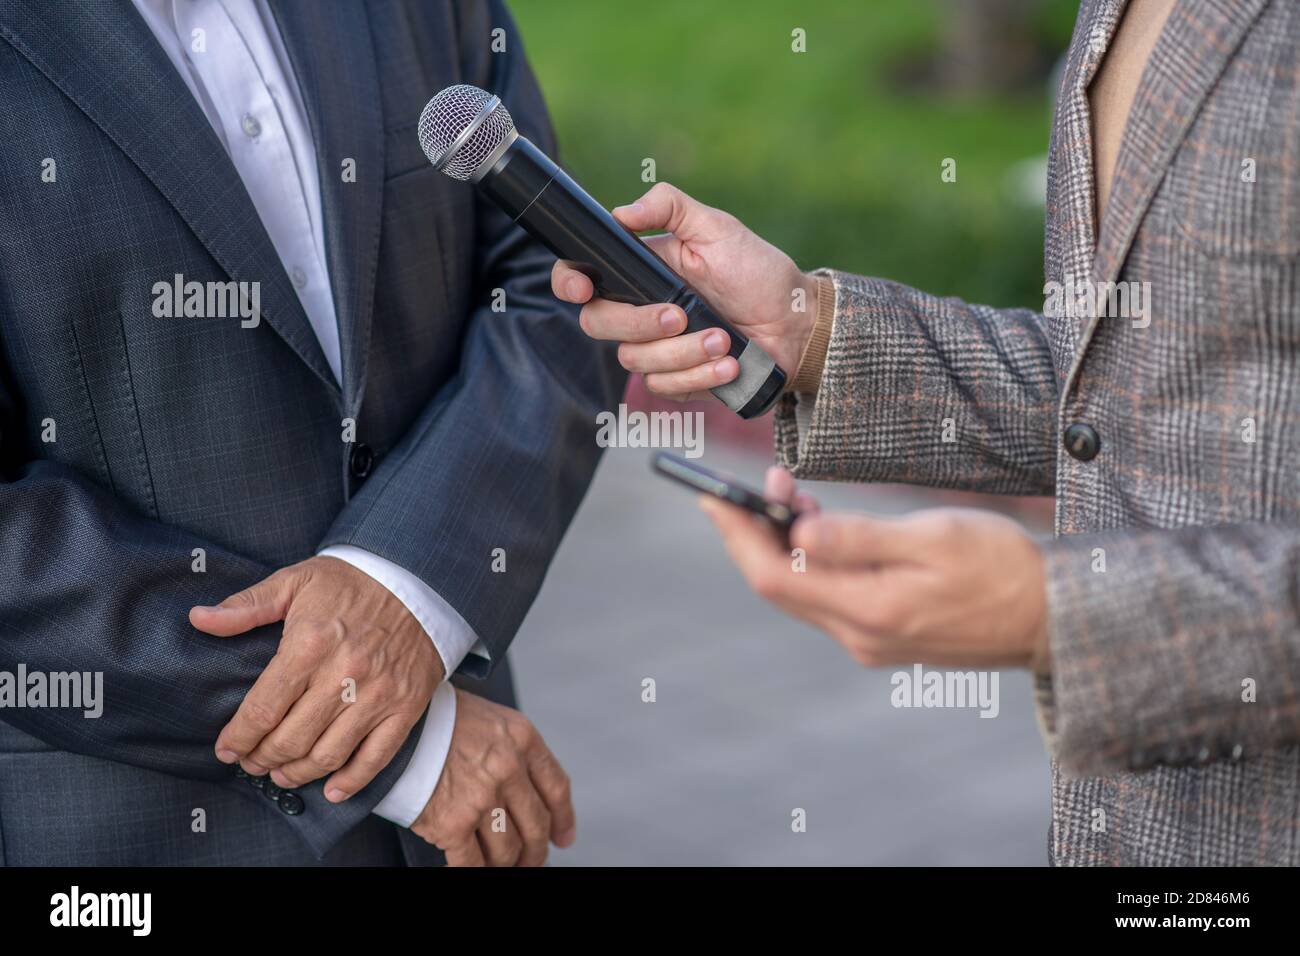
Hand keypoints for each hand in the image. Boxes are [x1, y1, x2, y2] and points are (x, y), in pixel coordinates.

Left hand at [189, 555, 442, 799]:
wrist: (419, 582)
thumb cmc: (352, 582)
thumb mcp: (296, 581)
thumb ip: (247, 605)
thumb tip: (199, 619)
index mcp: (310, 644)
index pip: (263, 708)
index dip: (238, 737)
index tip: (226, 749)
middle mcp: (344, 675)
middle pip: (291, 739)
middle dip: (261, 758)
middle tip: (251, 762)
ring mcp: (378, 695)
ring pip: (328, 755)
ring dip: (297, 773)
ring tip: (280, 773)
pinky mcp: (405, 707)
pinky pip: (376, 757)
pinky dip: (351, 781)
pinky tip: (331, 789)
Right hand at [412, 689, 575, 865]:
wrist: (394, 724)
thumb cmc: (436, 718)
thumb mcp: (488, 719)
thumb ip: (512, 750)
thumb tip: (526, 789)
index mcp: (523, 739)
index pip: (556, 788)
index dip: (563, 819)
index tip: (562, 838)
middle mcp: (509, 769)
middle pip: (536, 825)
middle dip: (535, 851)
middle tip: (530, 860)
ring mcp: (482, 798)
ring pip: (508, 849)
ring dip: (507, 864)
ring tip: (501, 866)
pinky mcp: (452, 824)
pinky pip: (472, 863)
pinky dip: (476, 870)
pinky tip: (473, 867)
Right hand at [551, 182, 818, 400]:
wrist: (796, 325)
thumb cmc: (758, 273)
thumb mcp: (717, 228)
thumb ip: (670, 208)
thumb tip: (620, 212)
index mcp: (640, 272)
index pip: (582, 278)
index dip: (569, 283)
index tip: (583, 288)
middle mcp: (640, 312)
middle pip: (598, 324)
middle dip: (640, 323)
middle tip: (682, 314)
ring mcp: (657, 349)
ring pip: (634, 360)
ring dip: (683, 352)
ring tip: (725, 340)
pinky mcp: (677, 380)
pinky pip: (664, 387)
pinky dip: (700, 375)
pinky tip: (729, 365)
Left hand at [701, 468, 1048, 668]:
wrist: (1054, 617)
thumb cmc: (1002, 566)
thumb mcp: (933, 538)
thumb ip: (860, 539)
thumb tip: (797, 534)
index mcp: (869, 610)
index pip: (774, 575)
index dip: (738, 535)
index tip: (713, 496)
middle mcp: (860, 635)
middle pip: (778, 586)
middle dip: (751, 534)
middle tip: (741, 487)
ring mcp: (871, 640)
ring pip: (802, 591)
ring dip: (782, 545)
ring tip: (786, 494)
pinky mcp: (884, 635)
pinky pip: (828, 598)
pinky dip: (811, 562)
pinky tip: (817, 528)